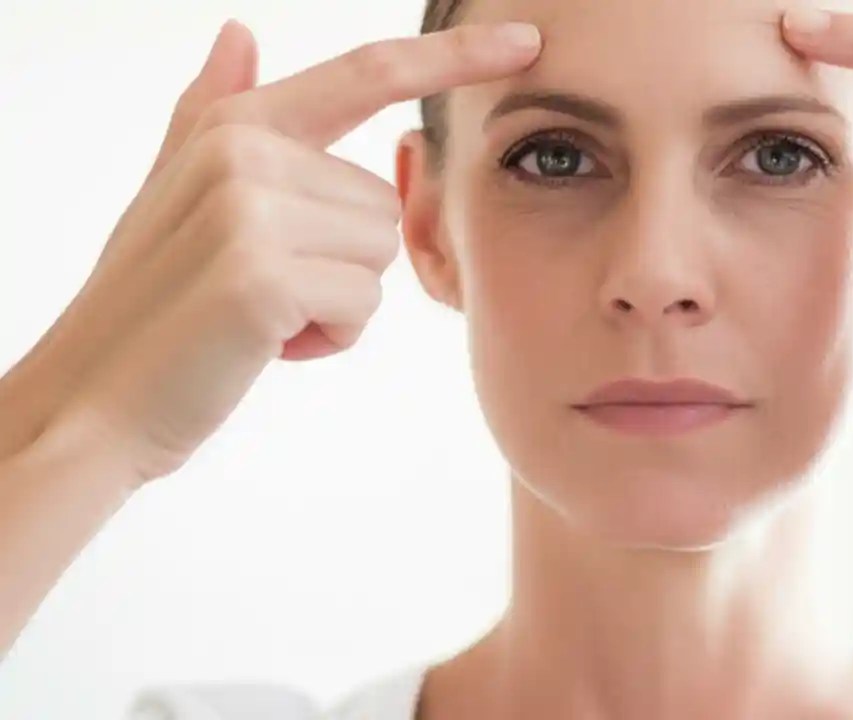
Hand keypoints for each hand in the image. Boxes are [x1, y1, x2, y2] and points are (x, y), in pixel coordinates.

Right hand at [43, 19, 541, 488]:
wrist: (94, 400)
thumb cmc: (154, 304)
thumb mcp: (175, 194)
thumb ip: (212, 110)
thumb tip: (240, 32)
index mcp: (235, 124)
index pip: (368, 74)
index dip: (455, 55)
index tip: (528, 41)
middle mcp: (242, 149)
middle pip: (387, 202)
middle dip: (341, 263)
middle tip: (264, 292)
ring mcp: (248, 207)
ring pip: (382, 255)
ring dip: (337, 304)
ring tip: (261, 316)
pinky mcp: (260, 273)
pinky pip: (363, 303)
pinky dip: (327, 339)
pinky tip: (263, 345)